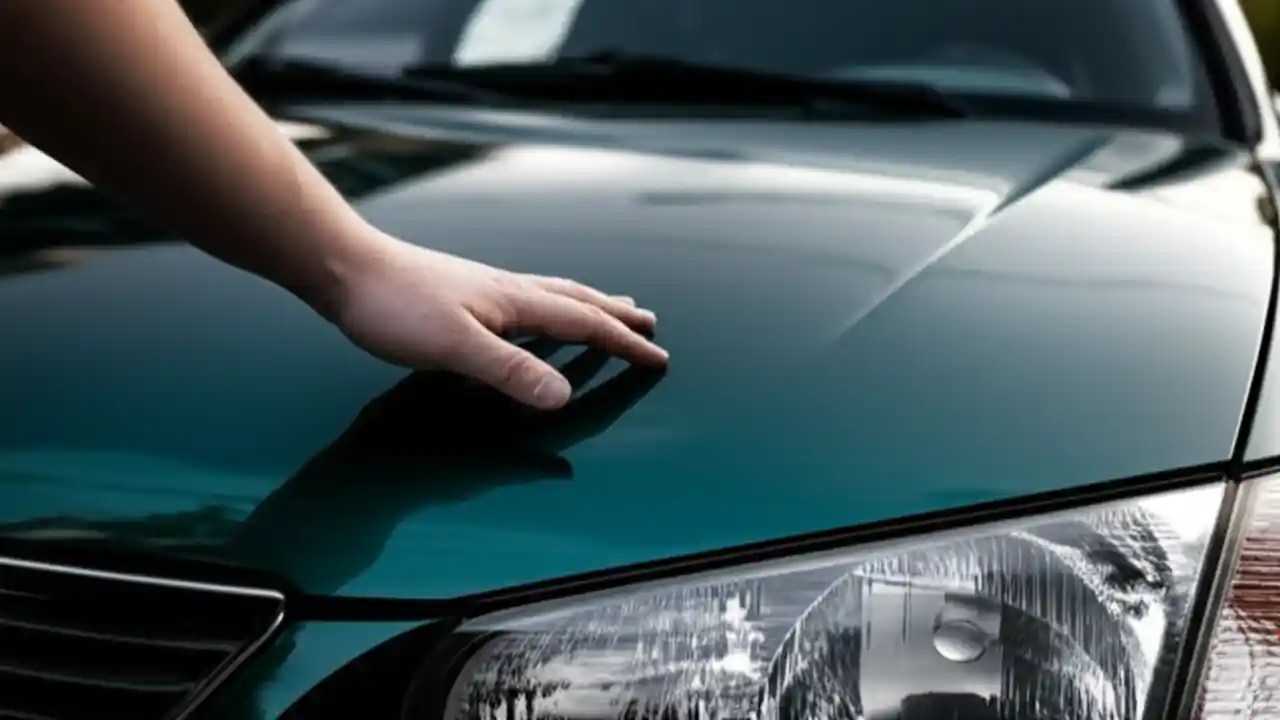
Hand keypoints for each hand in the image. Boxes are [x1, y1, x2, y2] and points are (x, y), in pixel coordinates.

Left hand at [318, 230, 667, 409]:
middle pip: (577, 301)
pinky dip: (550, 306)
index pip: (584, 324)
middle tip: (648, 322)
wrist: (344, 266)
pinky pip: (527, 299)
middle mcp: (508, 291)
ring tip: (609, 307)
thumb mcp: (455, 347)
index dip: (623, 343)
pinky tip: (533, 312)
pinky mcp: (464, 294)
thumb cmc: (393, 305)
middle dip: (616, 316)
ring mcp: (486, 289)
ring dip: (588, 305)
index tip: (657, 355)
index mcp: (515, 303)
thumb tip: (563, 396)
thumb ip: (510, 371)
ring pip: (553, 295)